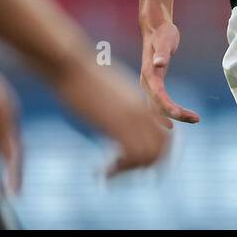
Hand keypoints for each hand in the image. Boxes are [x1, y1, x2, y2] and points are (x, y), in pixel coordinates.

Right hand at [53, 59, 169, 175]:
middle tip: (122, 169)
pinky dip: (117, 170)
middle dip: (147, 164)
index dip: (157, 152)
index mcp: (141, 103)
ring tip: (109, 172)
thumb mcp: (111, 89)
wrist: (70, 64)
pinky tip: (100, 171)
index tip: (136, 161)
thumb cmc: (82, 75)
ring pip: (149, 155)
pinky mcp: (116, 123)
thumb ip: (124, 104)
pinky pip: (130, 155)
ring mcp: (131, 117)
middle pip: (163, 147)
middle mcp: (141, 111)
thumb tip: (125, 114)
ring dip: (129, 169)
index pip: (165, 134)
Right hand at [140, 21, 200, 126]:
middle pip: (158, 106)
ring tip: (193, 119)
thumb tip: (159, 63)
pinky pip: (157, 105)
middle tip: (196, 119)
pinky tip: (172, 124)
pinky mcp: (153, 85)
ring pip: (157, 108)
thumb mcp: (165, 40)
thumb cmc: (163, 33)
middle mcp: (146, 82)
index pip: (158, 96)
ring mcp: (148, 85)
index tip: (181, 114)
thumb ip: (162, 52)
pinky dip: (165, 115)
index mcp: (149, 73)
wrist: (155, 28)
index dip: (168, 107)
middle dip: (175, 115)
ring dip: (172, 116)